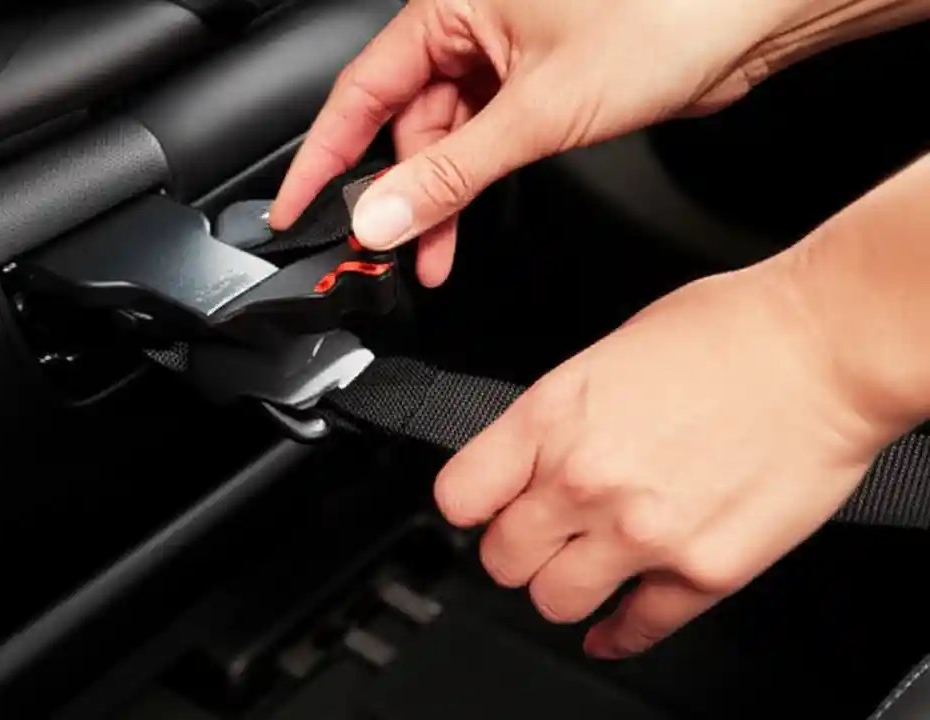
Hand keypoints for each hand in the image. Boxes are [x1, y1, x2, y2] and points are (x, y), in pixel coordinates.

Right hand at [269, 0, 926, 286]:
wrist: (755, 12)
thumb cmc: (666, 15)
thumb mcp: (537, 111)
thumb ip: (451, 171)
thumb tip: (384, 212)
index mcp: (449, 5)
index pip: (359, 92)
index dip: (322, 156)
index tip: (291, 206)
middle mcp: (470, 25)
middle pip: (403, 122)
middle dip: (397, 192)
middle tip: (386, 250)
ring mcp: (506, 54)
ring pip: (445, 138)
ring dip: (440, 199)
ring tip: (436, 255)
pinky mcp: (540, 82)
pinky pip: (485, 140)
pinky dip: (475, 184)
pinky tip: (467, 223)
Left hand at [434, 252, 904, 657]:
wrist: (824, 350)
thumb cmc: (729, 333)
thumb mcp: (605, 354)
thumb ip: (555, 419)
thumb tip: (527, 457)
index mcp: (551, 418)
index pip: (459, 497)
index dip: (473, 506)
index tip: (486, 507)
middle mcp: (584, 481)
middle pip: (502, 559)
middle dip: (518, 549)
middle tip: (540, 536)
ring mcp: (641, 533)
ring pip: (555, 601)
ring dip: (564, 588)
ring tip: (583, 568)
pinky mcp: (702, 570)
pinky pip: (637, 627)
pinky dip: (620, 632)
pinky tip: (617, 622)